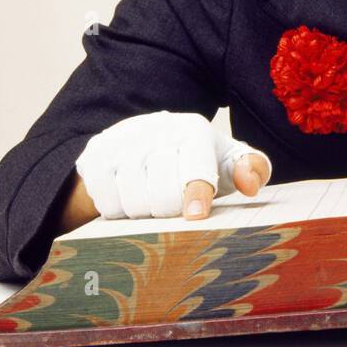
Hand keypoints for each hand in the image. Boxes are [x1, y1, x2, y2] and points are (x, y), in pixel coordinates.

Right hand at [73, 111, 271, 220]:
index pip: (195, 166)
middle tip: (176, 206)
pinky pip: (108, 204)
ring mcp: (121, 142)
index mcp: (193, 130)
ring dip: (147, 214)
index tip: (196, 216)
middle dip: (173, 210)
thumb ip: (252, 169)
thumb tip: (251, 184)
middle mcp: (156, 130)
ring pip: (135, 202)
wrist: (140, 144)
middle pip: (164, 194)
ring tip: (154, 201)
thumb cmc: (195, 160)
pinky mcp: (94, 158)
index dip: (196, 193)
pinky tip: (130, 198)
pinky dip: (120, 212)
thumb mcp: (226, 160)